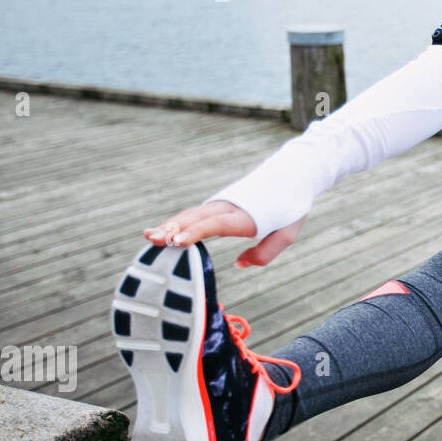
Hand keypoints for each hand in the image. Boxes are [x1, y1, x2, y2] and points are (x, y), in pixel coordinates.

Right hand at [142, 200, 305, 268]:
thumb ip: (266, 252)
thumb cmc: (290, 208)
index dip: (198, 232)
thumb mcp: (287, 233)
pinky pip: (195, 214)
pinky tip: (162, 232)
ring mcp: (221, 204)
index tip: (179, 240)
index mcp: (247, 216)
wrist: (292, 175)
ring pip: (192, 215)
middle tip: (152, 240)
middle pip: (197, 218)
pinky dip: (178, 222)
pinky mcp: (218, 204)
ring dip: (171, 225)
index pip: (218, 224)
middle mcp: (230, 207)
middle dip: (174, 229)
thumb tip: (240, 265)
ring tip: (149, 237)